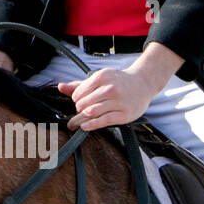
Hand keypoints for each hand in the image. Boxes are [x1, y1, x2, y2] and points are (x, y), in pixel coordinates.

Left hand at [59, 44, 183, 131]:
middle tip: (79, 113)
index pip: (79, 93)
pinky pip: (103, 121)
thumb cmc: (118, 81)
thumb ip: (79, 85)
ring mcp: (118, 101)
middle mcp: (110, 88)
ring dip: (82, 119)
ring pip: (92, 113)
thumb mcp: (100, 78)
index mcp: (102, 76)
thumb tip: (60, 87)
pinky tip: (85, 126)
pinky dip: (91, 125)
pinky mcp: (124, 114)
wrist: (143, 83)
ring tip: (79, 122)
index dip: (75, 100)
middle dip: (78, 111)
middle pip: (84, 104)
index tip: (78, 103)